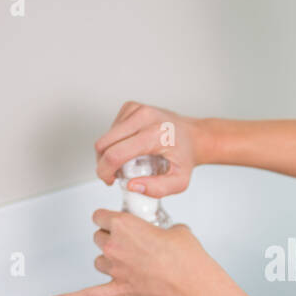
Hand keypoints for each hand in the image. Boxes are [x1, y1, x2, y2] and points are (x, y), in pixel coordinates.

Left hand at [49, 209, 208, 295]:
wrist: (190, 280)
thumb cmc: (184, 256)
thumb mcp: (176, 230)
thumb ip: (162, 230)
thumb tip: (165, 235)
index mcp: (123, 225)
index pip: (100, 215)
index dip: (109, 217)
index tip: (116, 219)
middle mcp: (114, 245)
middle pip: (98, 236)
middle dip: (111, 237)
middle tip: (129, 241)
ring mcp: (114, 268)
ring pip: (99, 260)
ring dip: (108, 259)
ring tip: (125, 261)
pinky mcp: (118, 288)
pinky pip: (88, 294)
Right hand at [95, 101, 209, 198]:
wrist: (192, 136)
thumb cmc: (185, 156)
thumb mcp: (179, 181)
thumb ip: (157, 188)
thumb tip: (132, 185)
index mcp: (155, 134)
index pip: (116, 154)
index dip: (105, 171)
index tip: (109, 180)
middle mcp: (144, 117)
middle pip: (104, 144)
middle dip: (103, 163)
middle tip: (114, 174)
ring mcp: (136, 109)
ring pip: (106, 136)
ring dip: (109, 152)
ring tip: (125, 161)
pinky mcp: (131, 107)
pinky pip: (111, 128)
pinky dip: (114, 141)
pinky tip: (128, 147)